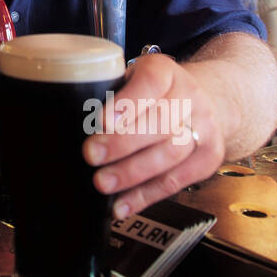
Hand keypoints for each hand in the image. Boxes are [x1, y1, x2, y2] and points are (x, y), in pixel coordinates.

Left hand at [81, 53, 224, 217]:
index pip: (150, 83)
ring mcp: (204, 128)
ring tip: (103, 183)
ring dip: (133, 172)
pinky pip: (176, 181)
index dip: (127, 103)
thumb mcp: (132, 79)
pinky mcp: (208, 158)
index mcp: (165, 72)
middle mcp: (190, 98)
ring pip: (170, 153)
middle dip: (122, 142)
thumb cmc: (153, 93)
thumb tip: (68, 120)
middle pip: (159, 123)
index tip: (102, 120)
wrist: (202, 101)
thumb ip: (109, 93)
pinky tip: (122, 205)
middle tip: (91, 155)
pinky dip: (146, 196)